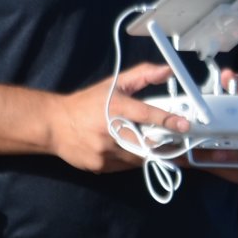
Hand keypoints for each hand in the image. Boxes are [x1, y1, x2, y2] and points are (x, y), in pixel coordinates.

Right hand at [54, 63, 186, 172]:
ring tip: (157, 146)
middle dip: (164, 145)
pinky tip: (132, 151)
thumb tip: (168, 70)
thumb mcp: (114, 84)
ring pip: (138, 158)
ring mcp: (103, 151)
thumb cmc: (87, 103)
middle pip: (144, 143)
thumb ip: (142, 75)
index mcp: (114, 107)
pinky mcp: (99, 166)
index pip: (144, 114)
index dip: (166, 120)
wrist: (53, 125)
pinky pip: (126, 167)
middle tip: (179, 143)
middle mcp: (108, 130)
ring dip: (150, 154)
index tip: (184, 125)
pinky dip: (134, 160)